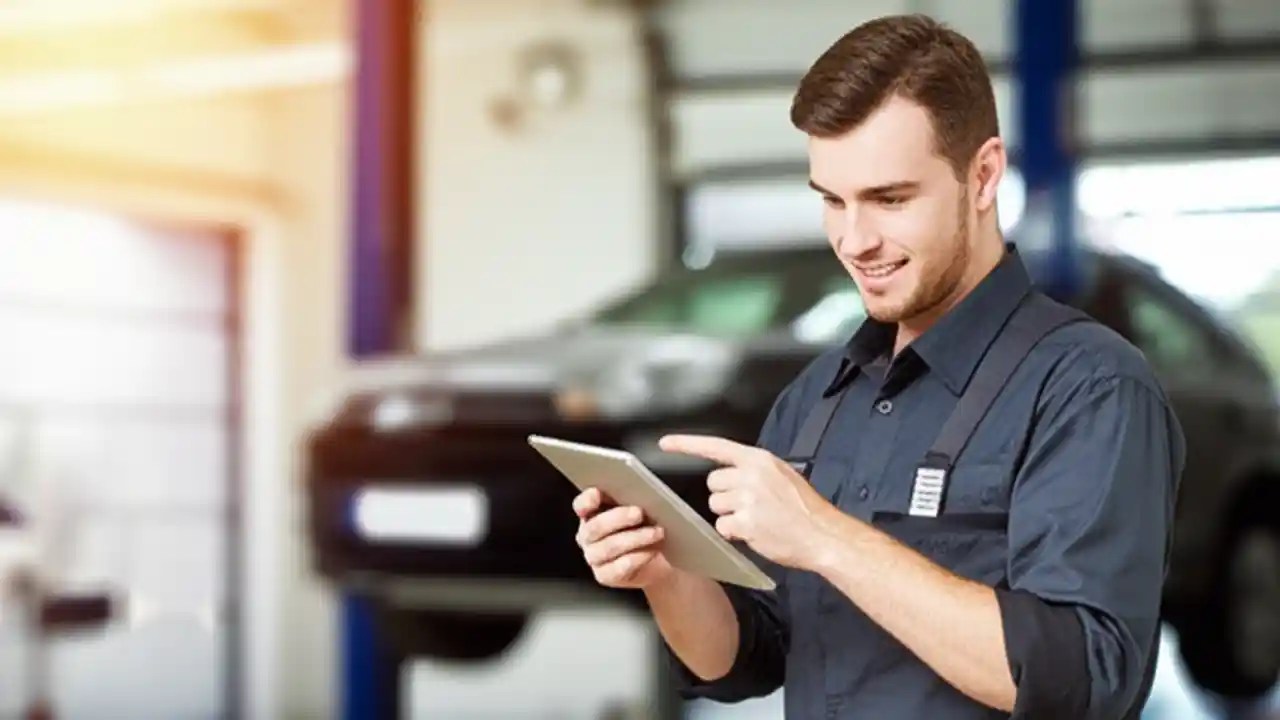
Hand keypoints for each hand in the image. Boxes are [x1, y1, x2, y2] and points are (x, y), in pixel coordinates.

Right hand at [573, 487, 674, 588]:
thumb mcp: (640, 510)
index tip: (597, 493)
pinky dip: (638, 558)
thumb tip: (639, 493)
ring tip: (655, 532)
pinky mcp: (605, 576)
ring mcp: (593, 558)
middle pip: (595, 527)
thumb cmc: (647, 529)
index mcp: (591, 513)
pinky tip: (651, 551)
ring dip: (635, 538)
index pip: (581, 505)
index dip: (586, 500)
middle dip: (618, 518)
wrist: (659, 561)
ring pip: (609, 547)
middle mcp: (587, 536)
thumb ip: (632, 500)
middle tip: (639, 512)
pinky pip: (619, 567)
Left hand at [659, 434, 833, 569]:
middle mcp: (751, 475)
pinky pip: (723, 526)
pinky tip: (754, 532)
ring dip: (730, 515)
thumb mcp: (782, 475)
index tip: (665, 443)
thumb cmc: (805, 509)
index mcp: (759, 460)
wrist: (823, 534)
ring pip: (716, 505)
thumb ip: (755, 471)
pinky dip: (734, 533)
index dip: (687, 444)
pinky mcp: (746, 522)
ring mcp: (748, 498)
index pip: (716, 446)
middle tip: (748, 505)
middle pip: (713, 482)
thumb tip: (731, 474)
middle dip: (724, 495)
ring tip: (756, 519)